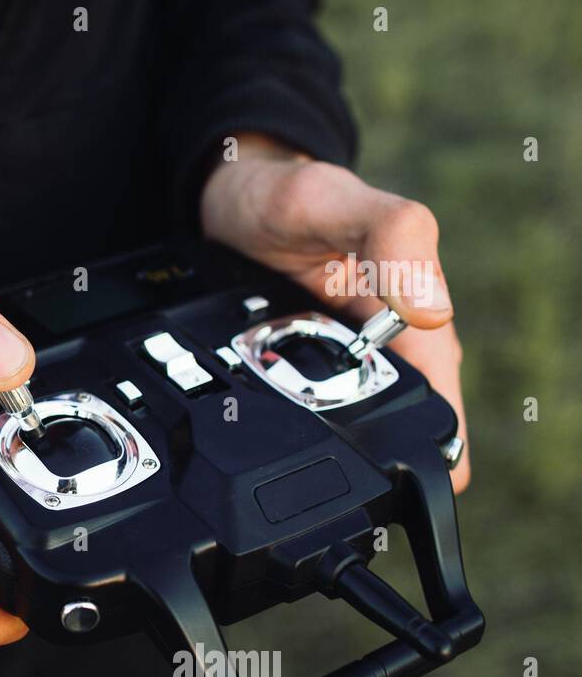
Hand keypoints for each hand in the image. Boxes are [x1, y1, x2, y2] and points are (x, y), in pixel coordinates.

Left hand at [200, 134, 468, 492]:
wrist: (236, 200)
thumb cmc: (293, 196)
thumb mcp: (337, 203)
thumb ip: (393, 239)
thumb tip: (431, 311)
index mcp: (419, 324)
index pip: (440, 414)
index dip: (422, 458)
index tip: (383, 481)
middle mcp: (389, 354)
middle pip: (390, 439)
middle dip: (358, 463)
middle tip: (306, 467)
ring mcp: (345, 366)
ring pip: (345, 433)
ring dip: (315, 446)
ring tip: (270, 449)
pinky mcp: (305, 369)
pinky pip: (302, 413)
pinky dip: (283, 425)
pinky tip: (254, 433)